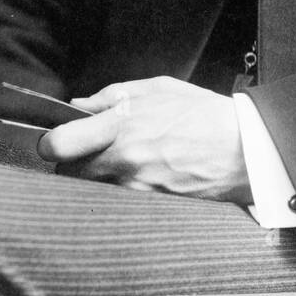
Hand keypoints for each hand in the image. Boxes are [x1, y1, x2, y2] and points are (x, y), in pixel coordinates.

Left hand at [37, 76, 251, 203]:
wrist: (243, 151)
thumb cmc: (205, 115)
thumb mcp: (159, 89)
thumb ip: (112, 95)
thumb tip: (80, 105)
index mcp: (123, 128)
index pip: (60, 144)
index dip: (51, 141)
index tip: (57, 137)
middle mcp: (124, 163)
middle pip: (67, 172)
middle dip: (73, 159)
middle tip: (89, 147)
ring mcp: (135, 189)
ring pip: (90, 188)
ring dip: (95, 174)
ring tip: (121, 158)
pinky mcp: (147, 207)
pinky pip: (115, 200)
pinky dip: (117, 188)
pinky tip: (139, 172)